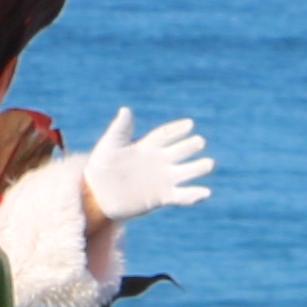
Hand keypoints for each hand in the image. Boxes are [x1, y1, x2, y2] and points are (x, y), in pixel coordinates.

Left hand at [78, 108, 212, 224]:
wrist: (97, 195)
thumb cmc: (101, 167)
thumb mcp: (110, 145)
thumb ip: (120, 128)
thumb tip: (126, 110)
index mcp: (147, 146)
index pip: (166, 135)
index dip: (177, 130)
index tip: (189, 124)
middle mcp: (158, 161)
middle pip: (179, 151)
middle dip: (190, 147)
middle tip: (199, 142)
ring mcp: (162, 179)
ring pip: (185, 172)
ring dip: (197, 168)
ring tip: (209, 164)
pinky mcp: (161, 197)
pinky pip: (180, 196)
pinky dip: (193, 195)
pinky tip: (205, 193)